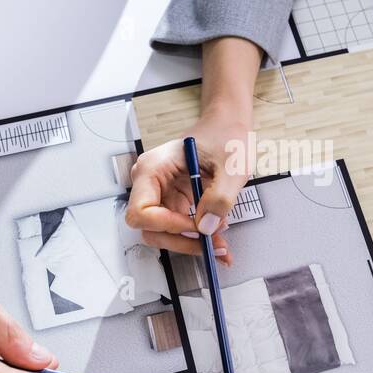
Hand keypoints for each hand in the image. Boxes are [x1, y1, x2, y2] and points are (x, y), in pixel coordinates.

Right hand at [125, 36, 263, 263]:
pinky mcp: (174, 202)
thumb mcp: (231, 167)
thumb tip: (206, 227)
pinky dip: (197, 238)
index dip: (167, 225)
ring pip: (164, 233)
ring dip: (190, 243)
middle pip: (150, 227)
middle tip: (213, 245)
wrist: (229, 127)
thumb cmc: (226, 137)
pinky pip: (179, 228)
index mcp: (153, 168)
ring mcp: (160, 194)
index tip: (196, 228)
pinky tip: (217, 239)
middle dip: (181, 241)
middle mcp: (150, 183)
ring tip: (220, 244)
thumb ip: (220, 197)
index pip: (141, 211)